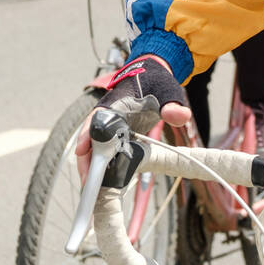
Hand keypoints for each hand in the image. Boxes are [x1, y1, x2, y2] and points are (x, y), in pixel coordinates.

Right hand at [74, 54, 192, 182]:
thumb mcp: (168, 93)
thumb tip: (181, 117)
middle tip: (88, 182)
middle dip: (87, 159)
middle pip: (90, 138)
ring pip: (93, 146)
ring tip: (92, 187)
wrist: (151, 76)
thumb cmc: (156, 83)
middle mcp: (107, 115)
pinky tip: (104, 180)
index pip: (97, 120)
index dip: (88, 135)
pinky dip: (102, 164)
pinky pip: (103, 150)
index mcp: (116, 103)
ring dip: (92, 165)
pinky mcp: (113, 134)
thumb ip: (173, 106)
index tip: (82, 150)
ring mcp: (108, 126)